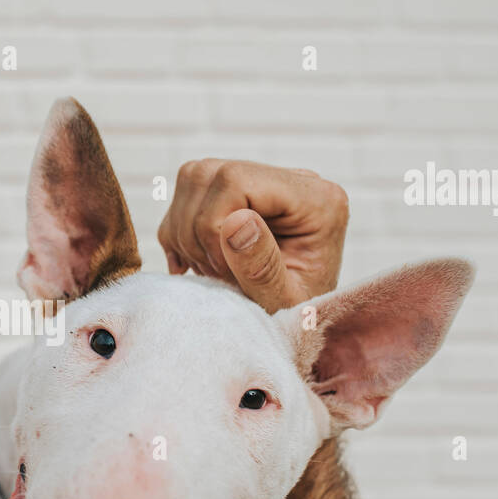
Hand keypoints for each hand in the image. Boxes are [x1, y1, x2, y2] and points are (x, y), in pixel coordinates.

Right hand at [157, 160, 348, 312]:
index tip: (223, 270)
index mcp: (318, 201)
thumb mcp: (285, 305)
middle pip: (209, 174)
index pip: (236, 180)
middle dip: (197, 231)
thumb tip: (235, 221)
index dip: (213, 224)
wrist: (297, 324)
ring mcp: (264, 181)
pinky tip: (200, 264)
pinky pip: (188, 193)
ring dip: (186, 233)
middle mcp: (294, 180)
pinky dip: (179, 233)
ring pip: (193, 178)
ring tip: (212, 271)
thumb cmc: (296, 319)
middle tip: (218, 275)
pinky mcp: (238, 193)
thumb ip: (263, 269)